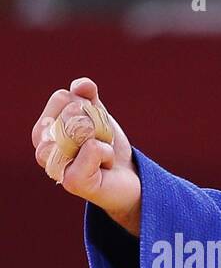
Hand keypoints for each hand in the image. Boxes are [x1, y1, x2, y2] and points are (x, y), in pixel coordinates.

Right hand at [31, 77, 140, 236]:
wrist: (130, 181)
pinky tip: (105, 166)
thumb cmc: (108, 149)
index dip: (87, 107)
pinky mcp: (72, 182)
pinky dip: (107, 153)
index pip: (62, 97)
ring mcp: (55, 167)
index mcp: (42, 131)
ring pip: (79, 128)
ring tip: (101, 154)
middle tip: (100, 143)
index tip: (93, 127)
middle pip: (72, 110)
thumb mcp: (98, 117)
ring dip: (101, 137)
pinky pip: (93, 148)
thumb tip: (82, 85)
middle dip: (97, 123)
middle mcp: (42, 149)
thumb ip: (87, 97)